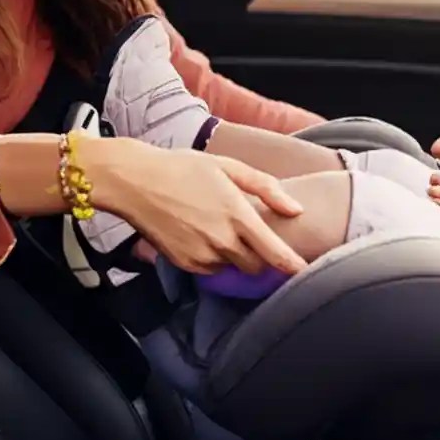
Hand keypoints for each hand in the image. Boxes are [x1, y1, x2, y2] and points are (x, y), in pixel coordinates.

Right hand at [87, 139, 308, 275]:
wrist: (135, 181)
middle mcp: (222, 241)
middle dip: (260, 257)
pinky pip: (210, 269)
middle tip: (253, 237)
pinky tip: (203, 235)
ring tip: (220, 229)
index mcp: (238, 215)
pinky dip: (213, 258)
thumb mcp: (229, 167)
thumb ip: (267, 189)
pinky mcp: (184, 264)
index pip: (275, 253)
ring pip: (232, 268)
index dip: (293, 266)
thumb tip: (296, 209)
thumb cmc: (184, 168)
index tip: (305, 271)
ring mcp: (201, 255)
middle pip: (256, 266)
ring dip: (235, 256)